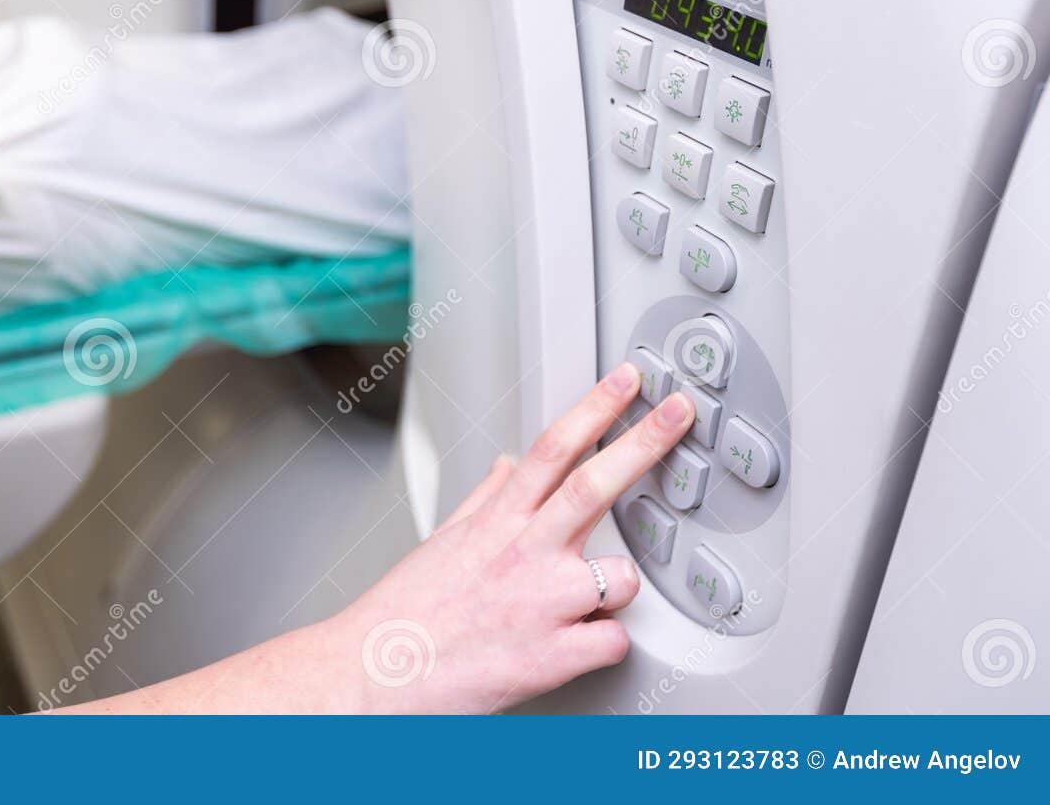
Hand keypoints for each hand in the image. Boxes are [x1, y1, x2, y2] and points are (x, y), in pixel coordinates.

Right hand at [320, 365, 692, 712]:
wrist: (377, 674)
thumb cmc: (406, 613)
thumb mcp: (443, 541)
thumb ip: (484, 498)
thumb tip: (507, 467)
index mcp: (495, 522)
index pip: (553, 448)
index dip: (596, 407)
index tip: (628, 382)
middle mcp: (522, 554)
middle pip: (594, 485)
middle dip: (645, 442)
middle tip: (680, 411)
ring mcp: (540, 604)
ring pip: (622, 576)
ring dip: (618, 585)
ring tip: (587, 600)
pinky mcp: (551, 657)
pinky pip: (614, 642)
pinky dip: (605, 643)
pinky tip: (578, 644)